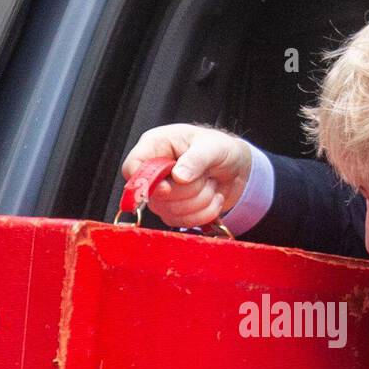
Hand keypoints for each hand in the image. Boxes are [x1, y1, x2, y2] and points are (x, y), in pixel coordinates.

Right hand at [122, 124, 252, 228]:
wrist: (236, 167)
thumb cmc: (221, 148)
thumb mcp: (213, 147)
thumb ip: (196, 159)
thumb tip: (178, 177)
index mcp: (156, 146)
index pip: (132, 167)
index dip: (146, 182)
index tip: (168, 187)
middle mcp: (155, 171)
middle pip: (155, 196)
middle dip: (188, 190)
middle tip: (205, 176)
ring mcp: (162, 194)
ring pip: (171, 212)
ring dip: (200, 201)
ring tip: (210, 183)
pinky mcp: (174, 211)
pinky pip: (183, 222)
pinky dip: (204, 213)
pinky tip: (213, 197)